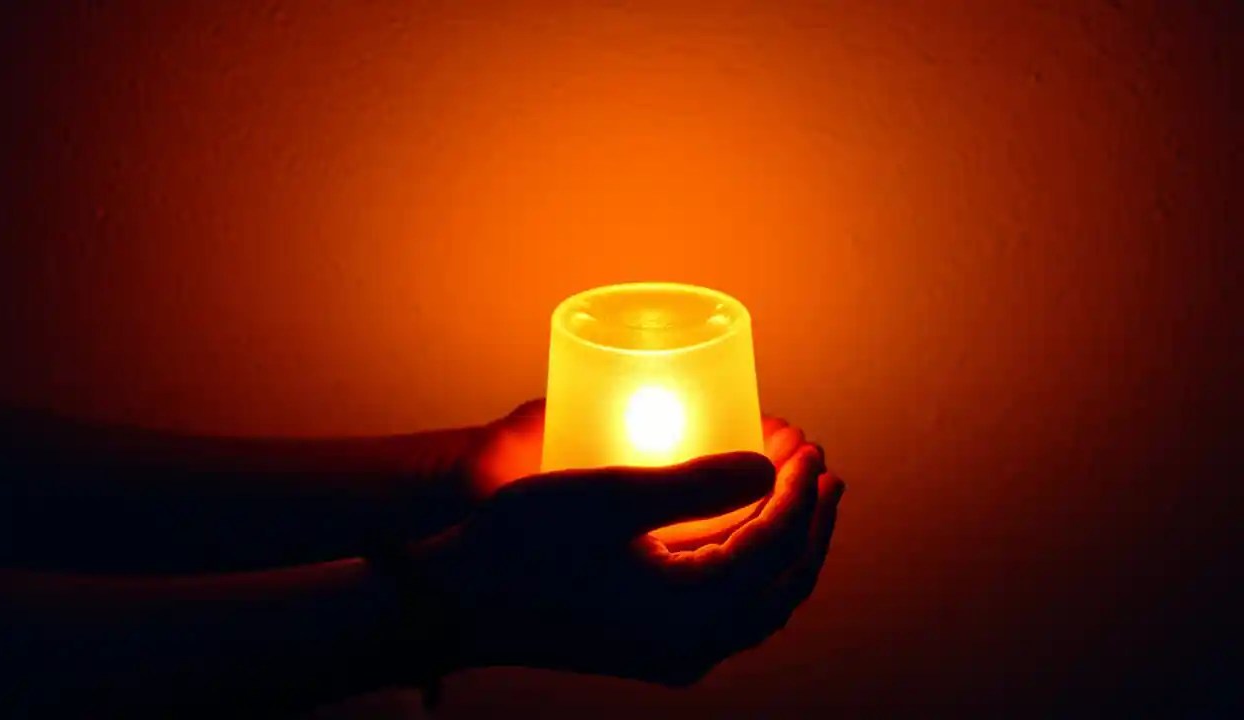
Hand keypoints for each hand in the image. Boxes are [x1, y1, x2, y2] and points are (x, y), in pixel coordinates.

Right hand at [408, 400, 844, 685]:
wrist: (459, 599)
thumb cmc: (522, 543)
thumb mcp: (611, 497)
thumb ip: (697, 483)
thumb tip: (770, 468)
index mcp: (693, 612)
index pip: (776, 546)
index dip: (799, 490)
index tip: (807, 444)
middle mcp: (693, 645)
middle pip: (783, 583)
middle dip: (808, 521)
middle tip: (819, 468)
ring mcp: (674, 652)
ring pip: (759, 601)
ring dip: (785, 546)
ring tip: (800, 496)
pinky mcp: (653, 644)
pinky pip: (728, 609)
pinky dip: (750, 566)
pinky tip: (743, 532)